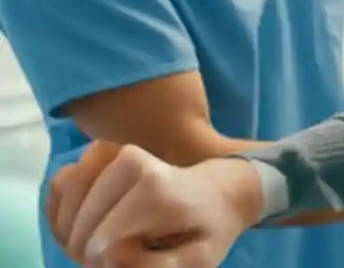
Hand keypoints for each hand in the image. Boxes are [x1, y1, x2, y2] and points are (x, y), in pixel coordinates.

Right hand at [47, 142, 261, 266]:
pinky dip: (63, 211)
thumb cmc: (208, 230)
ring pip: (66, 204)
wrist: (219, 192)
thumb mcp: (198, 259)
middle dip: (88, 251)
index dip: (108, 265)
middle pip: (80, 227)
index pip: (103, 245)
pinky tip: (86, 225)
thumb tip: (108, 255)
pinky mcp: (103, 150)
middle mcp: (133, 163)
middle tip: (115, 256)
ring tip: (99, 242)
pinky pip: (62, 184)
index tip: (132, 262)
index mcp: (157, 192)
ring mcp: (116, 151)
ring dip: (70, 231)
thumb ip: (157, 266)